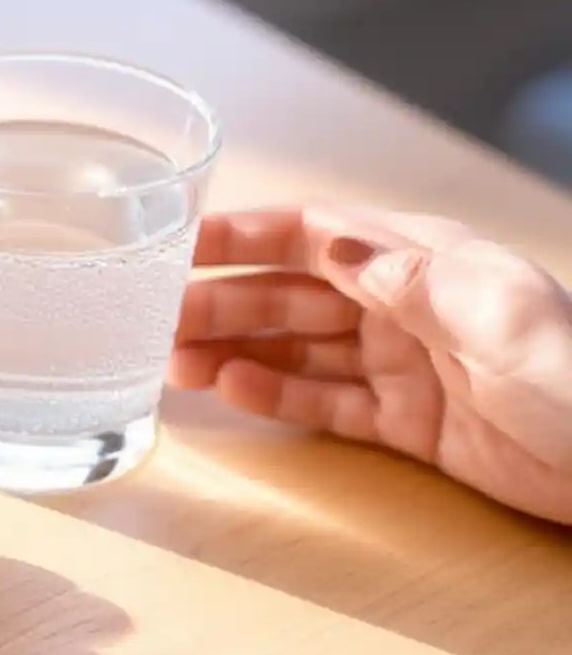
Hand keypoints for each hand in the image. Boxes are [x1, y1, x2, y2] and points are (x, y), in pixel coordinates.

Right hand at [169, 207, 571, 523]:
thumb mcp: (495, 315)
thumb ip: (409, 278)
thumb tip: (334, 240)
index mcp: (423, 260)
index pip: (315, 233)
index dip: (245, 236)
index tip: (182, 244)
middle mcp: (401, 304)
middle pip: (292, 295)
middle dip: (223, 302)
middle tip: (158, 321)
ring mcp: (400, 363)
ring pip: (297, 350)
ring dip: (234, 351)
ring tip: (174, 362)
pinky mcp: (403, 420)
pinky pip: (324, 402)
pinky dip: (276, 397)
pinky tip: (230, 390)